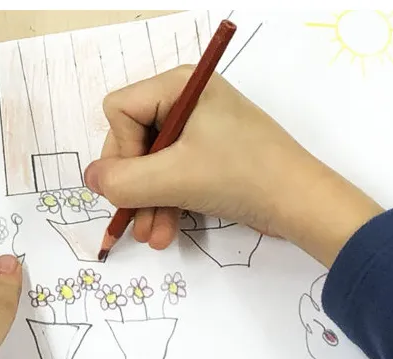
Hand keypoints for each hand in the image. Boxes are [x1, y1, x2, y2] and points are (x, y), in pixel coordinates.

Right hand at [84, 66, 382, 267]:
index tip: (137, 183)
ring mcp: (199, 131)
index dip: (120, 152)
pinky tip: (166, 234)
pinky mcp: (210, 158)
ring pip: (151, 167)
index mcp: (179, 86)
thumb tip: (91, 180)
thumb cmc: (241, 176)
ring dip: (148, 205)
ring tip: (153, 237)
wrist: (301, 203)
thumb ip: (123, 181)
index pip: (120, 112)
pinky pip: (172, 177)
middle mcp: (186, 101)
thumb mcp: (174, 178)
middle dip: (134, 188)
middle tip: (134, 224)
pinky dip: (166, 205)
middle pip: (132, 142)